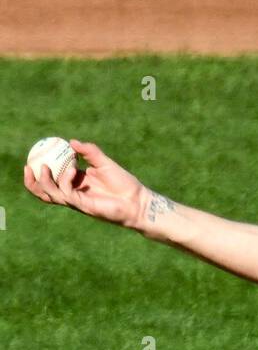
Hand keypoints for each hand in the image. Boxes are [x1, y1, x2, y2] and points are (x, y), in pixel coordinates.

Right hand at [23, 138, 146, 228]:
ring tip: (46, 167)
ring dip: (45, 181)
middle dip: (33, 182)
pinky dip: (66, 181)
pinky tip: (73, 170)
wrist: (137, 201)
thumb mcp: (104, 162)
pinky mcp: (84, 207)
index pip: (54, 179)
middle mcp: (75, 193)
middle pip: (46, 192)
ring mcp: (78, 202)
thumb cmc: (124, 184)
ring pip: (51, 195)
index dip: (40, 171)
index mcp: (77, 183)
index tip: (35, 155)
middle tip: (28, 166)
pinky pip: (67, 194)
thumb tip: (71, 142)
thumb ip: (89, 151)